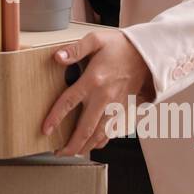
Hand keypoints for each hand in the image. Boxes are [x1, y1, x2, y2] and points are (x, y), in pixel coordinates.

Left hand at [43, 27, 154, 156]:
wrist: (147, 54)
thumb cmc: (120, 46)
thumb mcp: (96, 40)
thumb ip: (75, 49)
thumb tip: (57, 57)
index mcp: (93, 80)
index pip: (69, 102)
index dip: (56, 118)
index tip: (46, 130)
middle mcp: (104, 97)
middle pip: (86, 128)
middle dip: (72, 144)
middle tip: (59, 153)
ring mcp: (115, 105)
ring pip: (100, 134)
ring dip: (86, 147)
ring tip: (73, 153)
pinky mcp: (123, 108)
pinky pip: (112, 130)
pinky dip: (102, 141)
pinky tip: (93, 145)